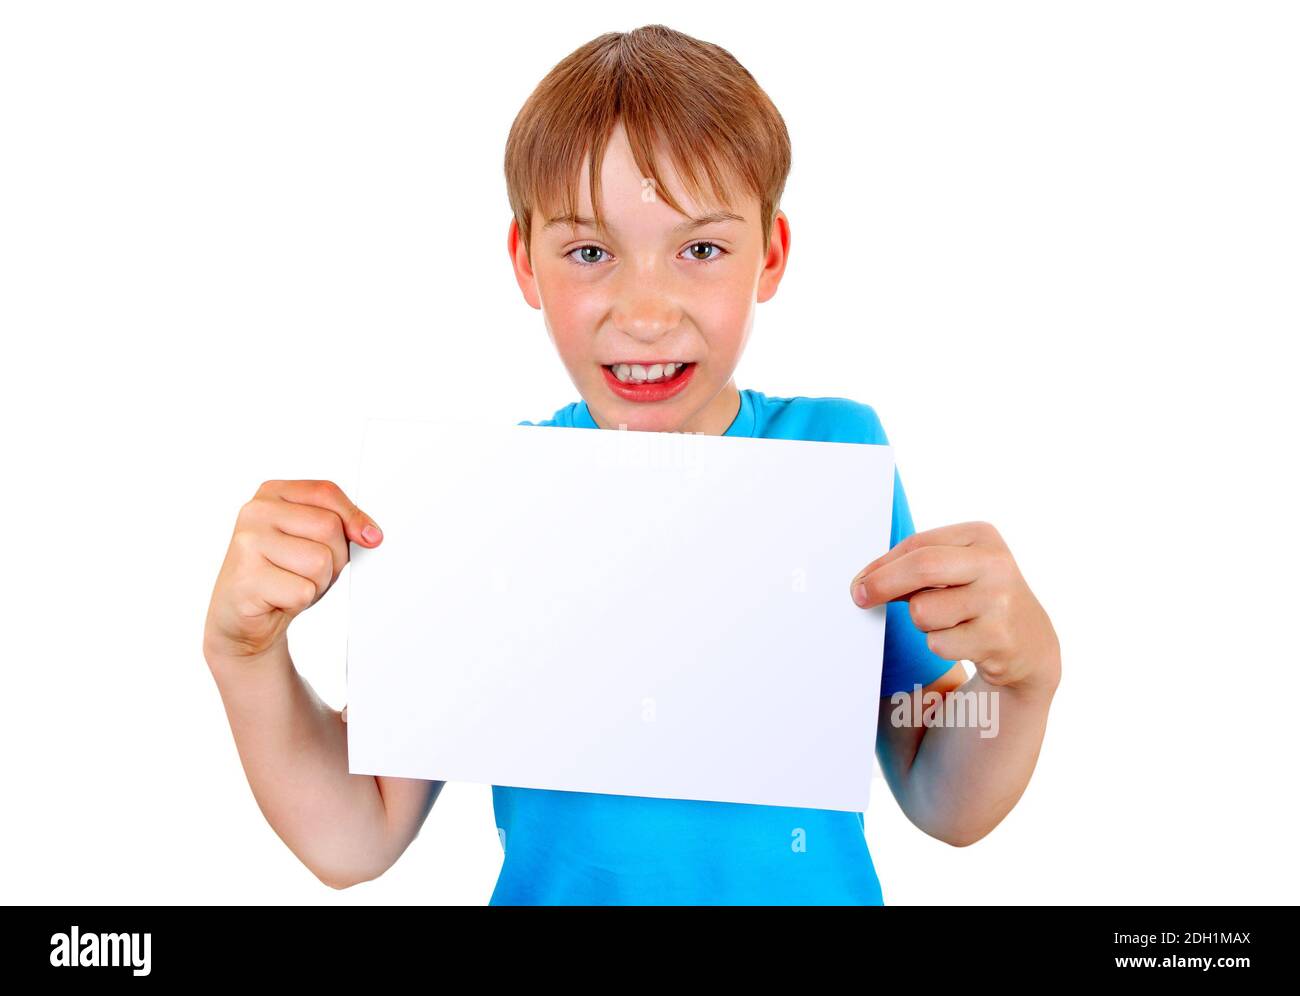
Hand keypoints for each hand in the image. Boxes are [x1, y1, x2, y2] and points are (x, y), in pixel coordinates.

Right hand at [204, 479, 382, 667]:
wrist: (241, 615)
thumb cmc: (279, 573)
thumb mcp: (313, 539)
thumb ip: (340, 525)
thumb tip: (371, 534)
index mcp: (272, 493)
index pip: (326, 492)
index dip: (354, 517)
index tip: (368, 536)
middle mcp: (256, 512)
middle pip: (329, 527)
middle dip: (334, 557)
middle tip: (310, 570)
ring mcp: (247, 543)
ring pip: (320, 560)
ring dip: (317, 582)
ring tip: (293, 582)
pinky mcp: (247, 578)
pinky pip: (303, 591)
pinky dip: (301, 601)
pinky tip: (280, 597)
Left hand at [849, 521, 1059, 694]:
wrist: (1030, 642)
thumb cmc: (979, 597)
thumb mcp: (958, 567)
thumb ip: (917, 566)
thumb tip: (864, 582)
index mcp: (982, 536)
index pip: (918, 544)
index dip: (881, 564)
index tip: (860, 581)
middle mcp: (995, 564)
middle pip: (922, 566)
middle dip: (882, 583)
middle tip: (860, 597)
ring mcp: (999, 602)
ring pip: (924, 611)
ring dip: (923, 622)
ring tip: (948, 621)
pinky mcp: (997, 639)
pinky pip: (938, 643)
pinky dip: (940, 645)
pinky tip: (965, 640)